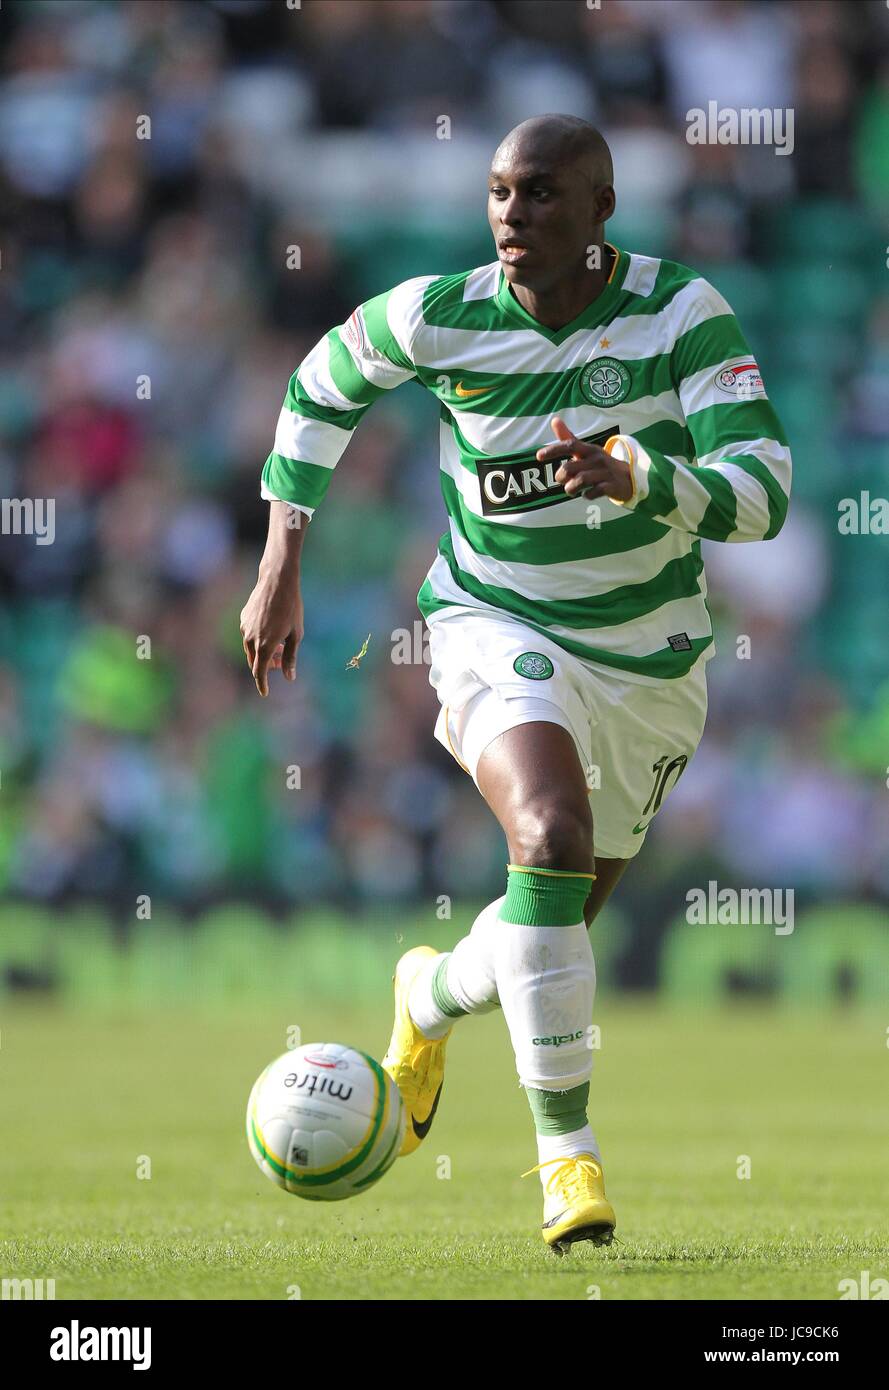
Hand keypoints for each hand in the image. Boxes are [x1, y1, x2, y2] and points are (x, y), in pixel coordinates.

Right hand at [239, 570, 302, 697]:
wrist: (276, 581)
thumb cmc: (291, 608)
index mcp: (265, 646)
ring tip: (279, 646)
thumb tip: (289, 677)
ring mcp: (245, 628)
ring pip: (251, 649)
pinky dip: (259, 640)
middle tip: (281, 663)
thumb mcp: (296, 635)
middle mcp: (251, 639)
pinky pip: (249, 635)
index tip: (265, 692)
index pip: (259, 673)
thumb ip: (291, 658)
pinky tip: (271, 631)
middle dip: (267, 666)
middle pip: (255, 662)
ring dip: (263, 653)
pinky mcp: (243, 618)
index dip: (262, 684)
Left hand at [536, 416, 633, 502]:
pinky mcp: (611, 486)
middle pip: (570, 468)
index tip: (538, 456)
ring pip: (580, 481)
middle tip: (563, 480)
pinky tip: (586, 495)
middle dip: (561, 477)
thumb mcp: (586, 451)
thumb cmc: (600, 464)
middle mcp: (597, 459)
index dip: (553, 450)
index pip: (569, 445)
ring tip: (571, 490)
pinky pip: (594, 492)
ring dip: (571, 489)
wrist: (628, 478)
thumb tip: (554, 420)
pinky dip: (587, 495)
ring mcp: (605, 472)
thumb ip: (569, 438)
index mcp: (589, 449)